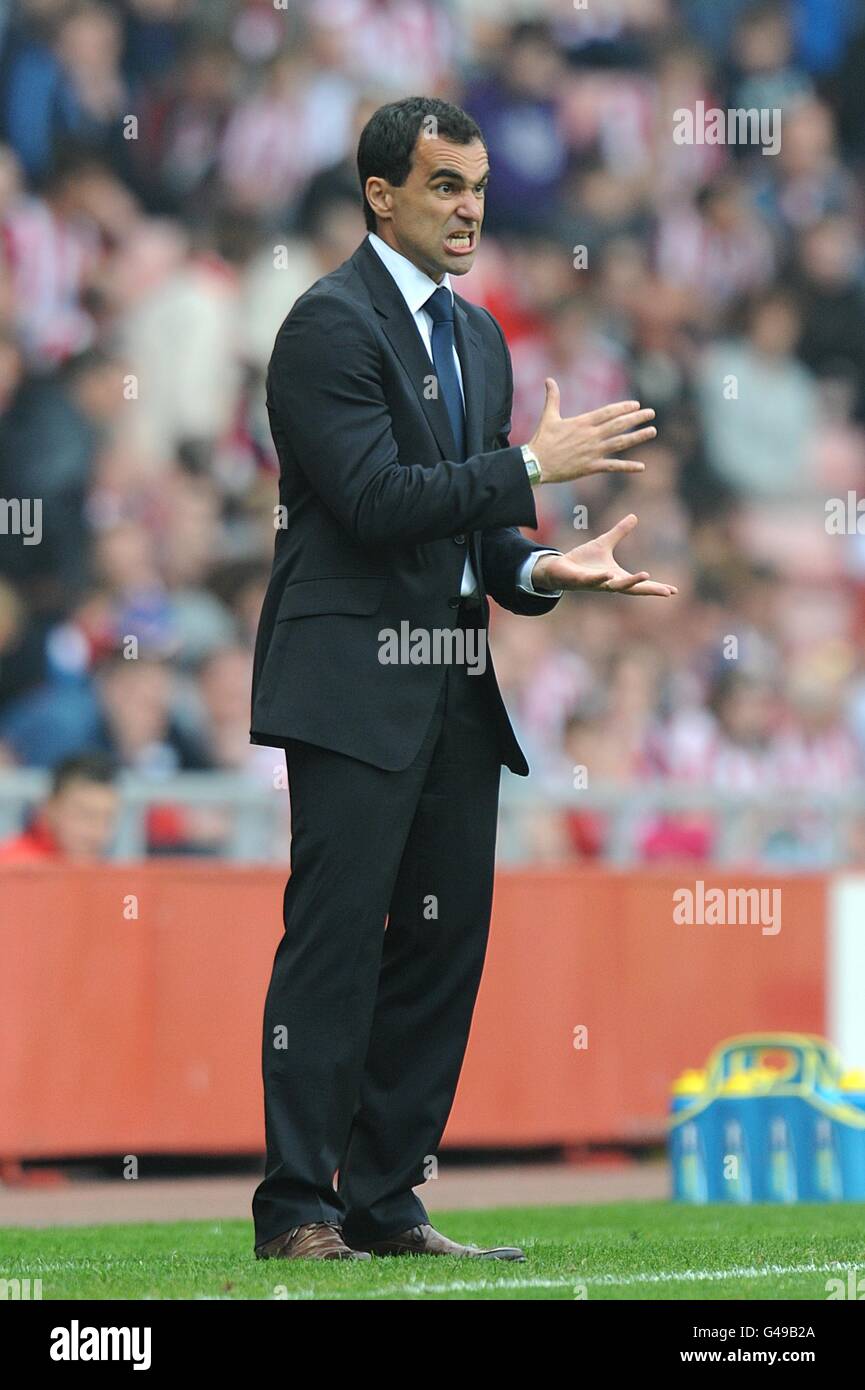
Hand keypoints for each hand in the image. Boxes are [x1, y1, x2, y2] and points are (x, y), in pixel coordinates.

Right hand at [528, 379, 656, 483]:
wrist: (536, 464)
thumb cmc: (542, 440)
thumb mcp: (548, 417)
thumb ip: (553, 398)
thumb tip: (549, 379)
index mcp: (582, 423)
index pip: (608, 412)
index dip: (623, 408)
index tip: (636, 405)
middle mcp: (591, 436)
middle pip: (618, 425)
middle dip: (636, 418)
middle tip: (651, 413)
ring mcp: (593, 452)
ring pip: (620, 443)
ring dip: (638, 437)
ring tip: (652, 431)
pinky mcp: (591, 467)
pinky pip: (613, 466)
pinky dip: (628, 466)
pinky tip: (641, 466)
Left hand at [531, 514, 677, 596]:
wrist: (558, 568)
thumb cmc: (582, 561)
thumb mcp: (604, 543)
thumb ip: (619, 532)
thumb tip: (634, 516)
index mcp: (616, 576)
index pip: (639, 584)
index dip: (655, 587)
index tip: (673, 591)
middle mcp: (608, 583)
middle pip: (633, 588)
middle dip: (649, 589)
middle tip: (667, 591)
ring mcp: (595, 584)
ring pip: (614, 586)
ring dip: (630, 582)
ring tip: (646, 575)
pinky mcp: (580, 581)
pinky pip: (592, 580)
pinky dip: (601, 579)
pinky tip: (609, 575)